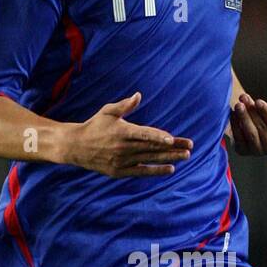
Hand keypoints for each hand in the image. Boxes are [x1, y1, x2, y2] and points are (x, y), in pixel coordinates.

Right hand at [64, 92, 192, 176]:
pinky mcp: (120, 171)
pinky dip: (156, 171)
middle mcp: (123, 148)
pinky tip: (170, 168)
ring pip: (150, 160)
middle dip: (172, 148)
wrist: (76, 147)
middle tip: (189, 148)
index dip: (159, 137)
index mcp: (122, 131)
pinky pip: (141, 171)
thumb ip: (125, 105)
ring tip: (185, 156)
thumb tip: (139, 95)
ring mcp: (122, 161)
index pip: (144, 135)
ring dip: (169, 158)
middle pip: (152, 148)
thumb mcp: (107, 112)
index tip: (173, 139)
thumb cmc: (94, 125)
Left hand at [229, 92, 266, 155]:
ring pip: (250, 134)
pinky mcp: (243, 151)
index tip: (258, 101)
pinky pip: (238, 137)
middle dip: (252, 112)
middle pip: (262, 129)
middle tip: (244, 98)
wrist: (252, 124)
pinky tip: (232, 113)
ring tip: (238, 104)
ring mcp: (257, 152)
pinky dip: (234, 124)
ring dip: (243, 117)